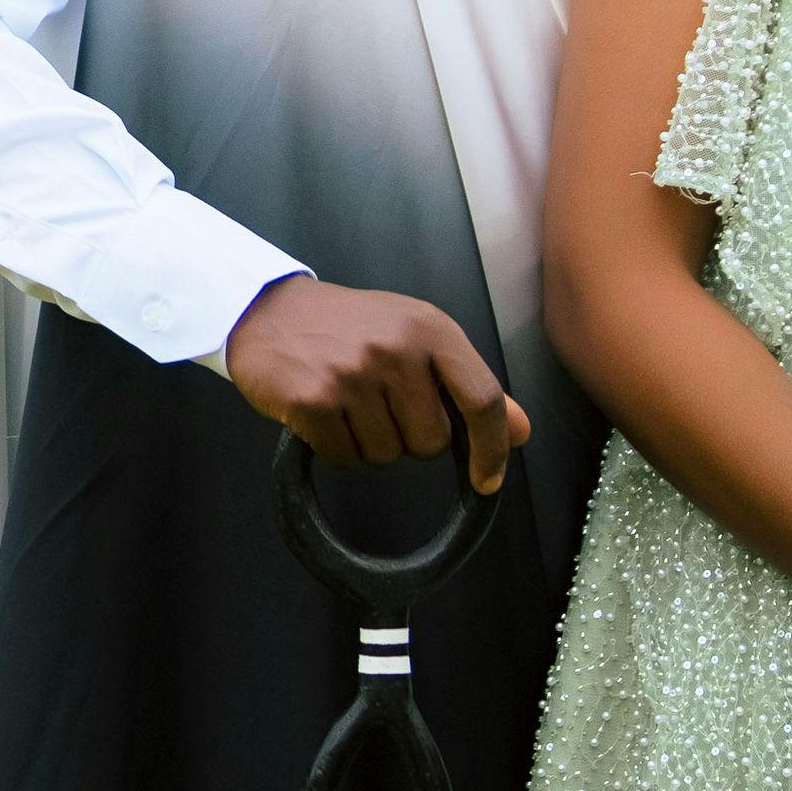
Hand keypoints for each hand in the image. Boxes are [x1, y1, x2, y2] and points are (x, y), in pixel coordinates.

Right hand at [223, 277, 529, 493]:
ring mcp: (352, 374)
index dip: (491, 447)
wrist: (272, 310)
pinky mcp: (312, 400)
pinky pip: (345, 459)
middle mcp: (396, 348)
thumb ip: (469, 385)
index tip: (488, 480)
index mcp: (431, 329)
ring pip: (387, 456)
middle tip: (380, 403)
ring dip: (369, 444)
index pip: (481, 398)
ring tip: (349, 402)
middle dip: (408, 437)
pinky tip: (324, 414)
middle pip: (430, 442)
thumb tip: (519, 430)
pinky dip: (336, 449)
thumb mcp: (418, 338)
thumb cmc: (353, 327)